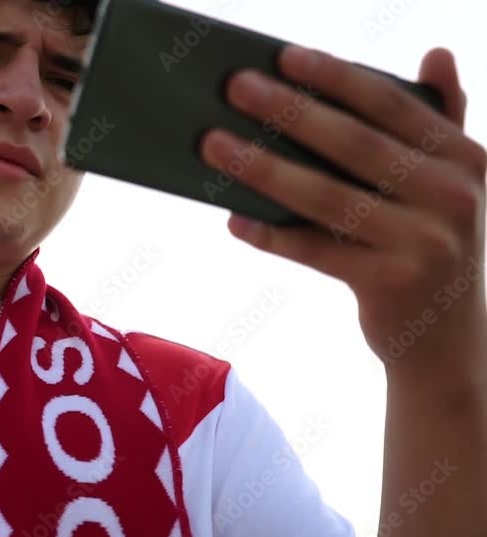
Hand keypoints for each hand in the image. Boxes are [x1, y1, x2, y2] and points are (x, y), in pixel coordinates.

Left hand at [201, 46, 486, 369]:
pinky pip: (315, 251)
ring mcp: (425, 244)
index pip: (392, 106)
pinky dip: (272, 234)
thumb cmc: (430, 244)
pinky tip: (234, 219)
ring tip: (215, 146)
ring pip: (327, 197)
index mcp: (465, 160)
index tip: (284, 57)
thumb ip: (442, 121)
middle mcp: (453, 197)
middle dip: (289, 111)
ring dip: (264, 168)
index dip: (337, 78)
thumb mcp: (449, 184)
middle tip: (235, 87)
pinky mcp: (391, 284)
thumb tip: (437, 53)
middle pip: (354, 145)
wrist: (449, 341)